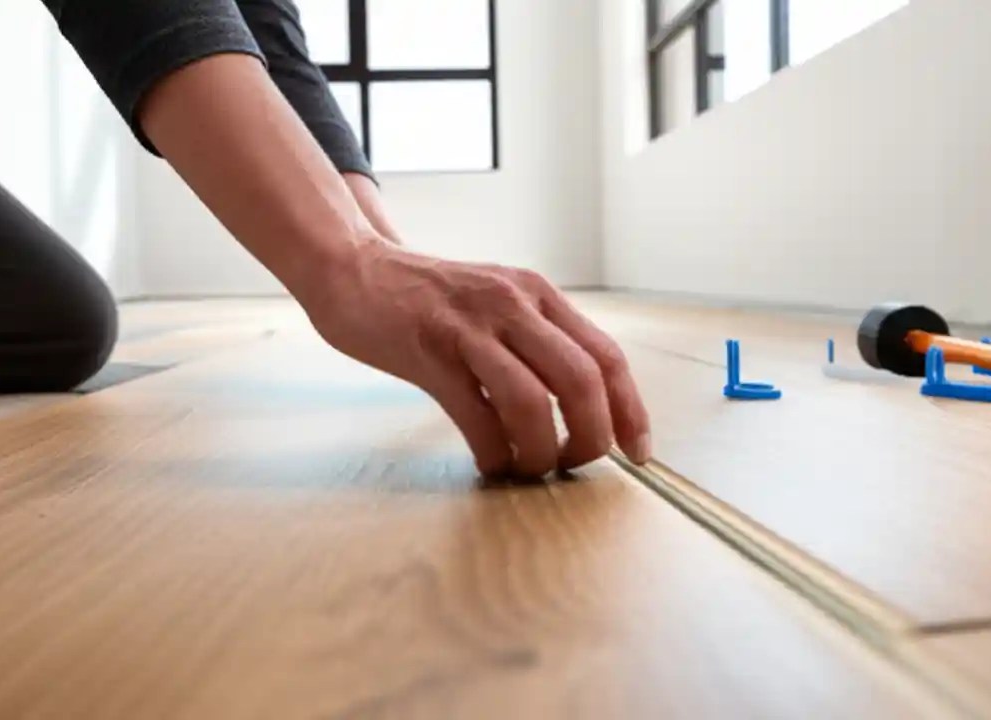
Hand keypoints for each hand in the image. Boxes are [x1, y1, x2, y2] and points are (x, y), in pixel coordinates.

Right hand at [300, 240, 651, 477]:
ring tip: (531, 469)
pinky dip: (494, 453)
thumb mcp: (496, 304)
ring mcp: (471, 328)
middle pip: (582, 381)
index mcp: (537, 294)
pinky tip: (490, 463)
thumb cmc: (429, 299)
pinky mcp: (430, 354)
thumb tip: (582, 405)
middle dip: (592, 438)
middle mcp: (513, 305)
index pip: (607, 356)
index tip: (637, 452)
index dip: (630, 410)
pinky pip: (478, 417)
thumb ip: (536, 341)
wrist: (354, 269)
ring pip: (534, 402)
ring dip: (542, 452)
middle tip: (577, 465)